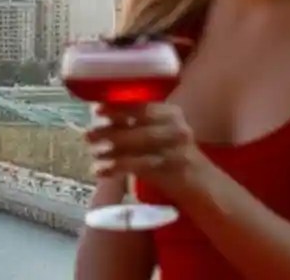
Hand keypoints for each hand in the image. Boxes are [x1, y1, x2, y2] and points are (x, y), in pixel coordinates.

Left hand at [85, 102, 206, 198]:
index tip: (97, 110)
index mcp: (171, 113)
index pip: (143, 105)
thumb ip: (131, 125)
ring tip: (94, 154)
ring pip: (140, 145)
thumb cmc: (169, 155)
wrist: (200, 184)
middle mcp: (177, 127)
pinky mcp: (174, 169)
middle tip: (88, 136)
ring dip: (112, 150)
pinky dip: (118, 168)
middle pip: (140, 125)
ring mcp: (178, 148)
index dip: (118, 107)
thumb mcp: (153, 136)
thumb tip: (98, 115)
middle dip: (111, 130)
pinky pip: (141, 166)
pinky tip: (101, 171)